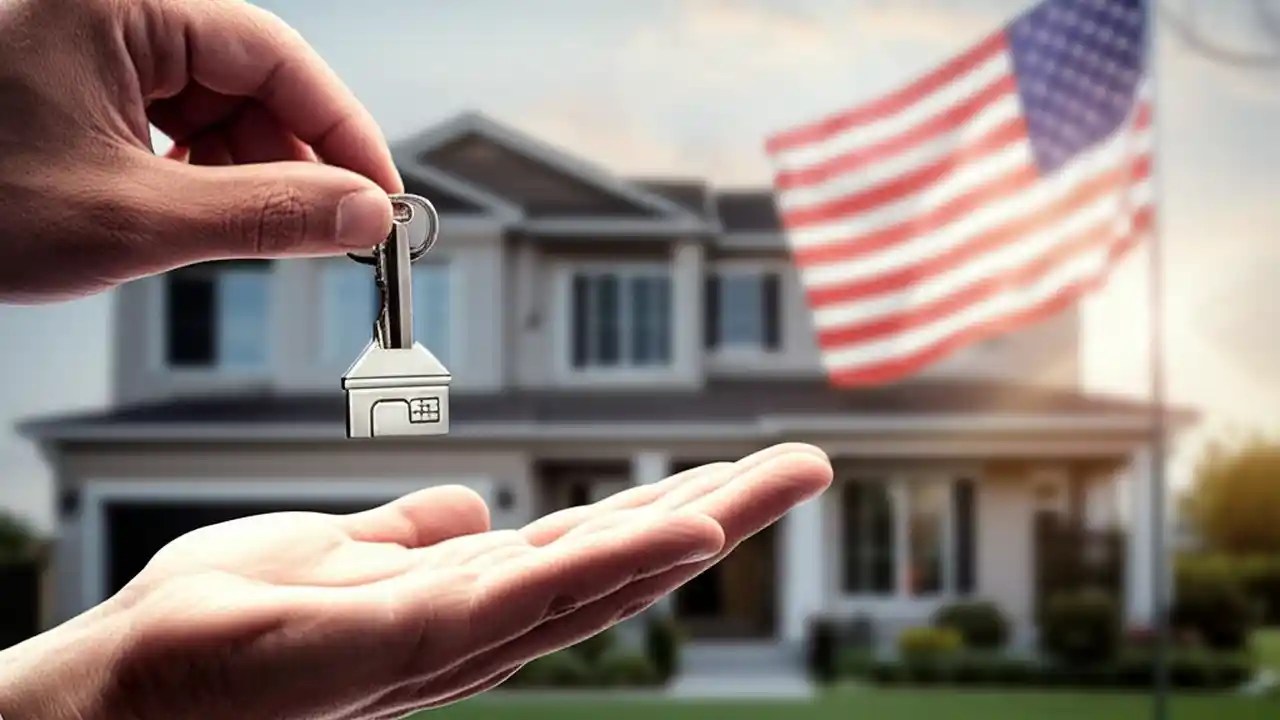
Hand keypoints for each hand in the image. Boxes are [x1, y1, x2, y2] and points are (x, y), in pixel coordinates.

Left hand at [0, 0, 401, 302]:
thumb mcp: (132, 217)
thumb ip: (265, 214)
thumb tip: (360, 214)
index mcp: (118, 1)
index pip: (276, 54)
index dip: (341, 130)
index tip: (379, 194)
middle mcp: (110, 10)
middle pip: (252, 78)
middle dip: (294, 160)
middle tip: (329, 230)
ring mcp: (94, 46)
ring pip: (219, 106)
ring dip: (248, 174)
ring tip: (248, 232)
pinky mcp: (82, 85)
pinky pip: (176, 121)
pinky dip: (203, 173)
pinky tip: (197, 212)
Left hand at [0, 444, 830, 719]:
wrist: (112, 691)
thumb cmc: (212, 626)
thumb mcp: (330, 554)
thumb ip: (406, 535)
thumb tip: (471, 506)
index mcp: (459, 597)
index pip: (581, 548)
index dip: (663, 510)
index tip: (735, 471)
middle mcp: (470, 628)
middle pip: (611, 565)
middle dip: (714, 514)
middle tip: (801, 465)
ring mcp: (442, 641)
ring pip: (592, 581)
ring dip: (691, 530)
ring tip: (774, 485)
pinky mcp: (398, 642)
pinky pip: (522, 598)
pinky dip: (612, 565)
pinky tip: (682, 534)